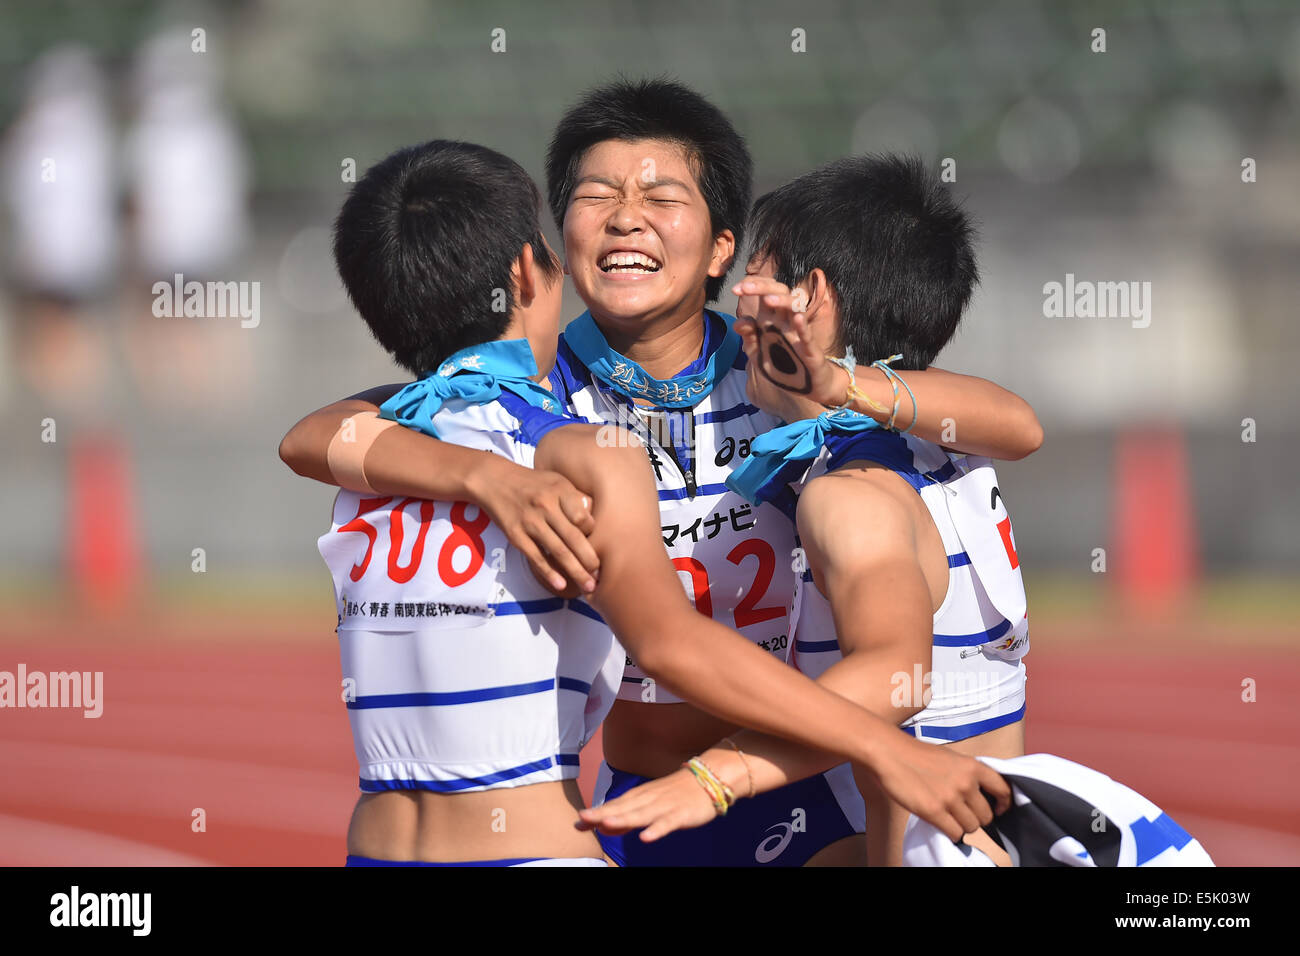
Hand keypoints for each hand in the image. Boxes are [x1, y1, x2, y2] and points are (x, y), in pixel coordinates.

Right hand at [466, 456, 598, 594]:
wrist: (494, 480)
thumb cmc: (531, 483)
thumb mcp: (556, 481)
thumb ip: (575, 499)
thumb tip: (595, 523)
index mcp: (560, 490)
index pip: (583, 518)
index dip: (592, 533)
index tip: (596, 544)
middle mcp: (546, 505)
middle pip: (574, 537)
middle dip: (590, 561)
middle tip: (601, 577)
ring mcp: (530, 521)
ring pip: (558, 550)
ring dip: (575, 571)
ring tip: (588, 586)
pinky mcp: (516, 535)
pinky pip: (536, 557)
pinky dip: (549, 573)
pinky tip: (561, 585)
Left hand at [574, 767, 719, 841]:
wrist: (709, 777)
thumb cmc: (674, 793)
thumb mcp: (648, 803)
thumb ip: (626, 816)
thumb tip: (603, 827)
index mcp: (639, 797)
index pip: (614, 805)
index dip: (596, 814)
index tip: (577, 823)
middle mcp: (649, 799)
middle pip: (623, 808)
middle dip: (602, 814)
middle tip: (582, 819)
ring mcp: (664, 806)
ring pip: (641, 814)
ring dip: (624, 818)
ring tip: (605, 824)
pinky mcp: (681, 814)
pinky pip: (667, 823)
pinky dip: (657, 830)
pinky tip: (646, 838)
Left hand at [732, 276, 847, 408]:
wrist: (805, 387)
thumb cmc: (783, 365)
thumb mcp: (759, 353)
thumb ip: (749, 338)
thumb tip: (737, 322)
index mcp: (772, 319)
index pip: (766, 292)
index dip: (752, 286)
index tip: (735, 289)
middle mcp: (786, 321)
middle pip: (779, 292)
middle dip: (762, 287)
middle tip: (744, 287)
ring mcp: (799, 333)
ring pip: (796, 307)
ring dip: (783, 302)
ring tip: (768, 300)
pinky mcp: (810, 349)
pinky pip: (807, 335)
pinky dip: (803, 327)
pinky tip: (798, 319)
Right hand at [867, 733, 1010, 842]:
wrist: (889, 752)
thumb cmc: (916, 754)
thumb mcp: (950, 757)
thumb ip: (967, 774)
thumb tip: (979, 794)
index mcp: (972, 766)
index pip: (1003, 790)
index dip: (1003, 804)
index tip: (997, 809)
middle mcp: (965, 783)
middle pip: (986, 815)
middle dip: (975, 817)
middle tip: (961, 813)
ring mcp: (950, 798)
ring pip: (972, 827)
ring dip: (961, 826)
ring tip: (947, 817)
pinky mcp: (934, 811)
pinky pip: (955, 833)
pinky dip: (950, 832)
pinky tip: (940, 822)